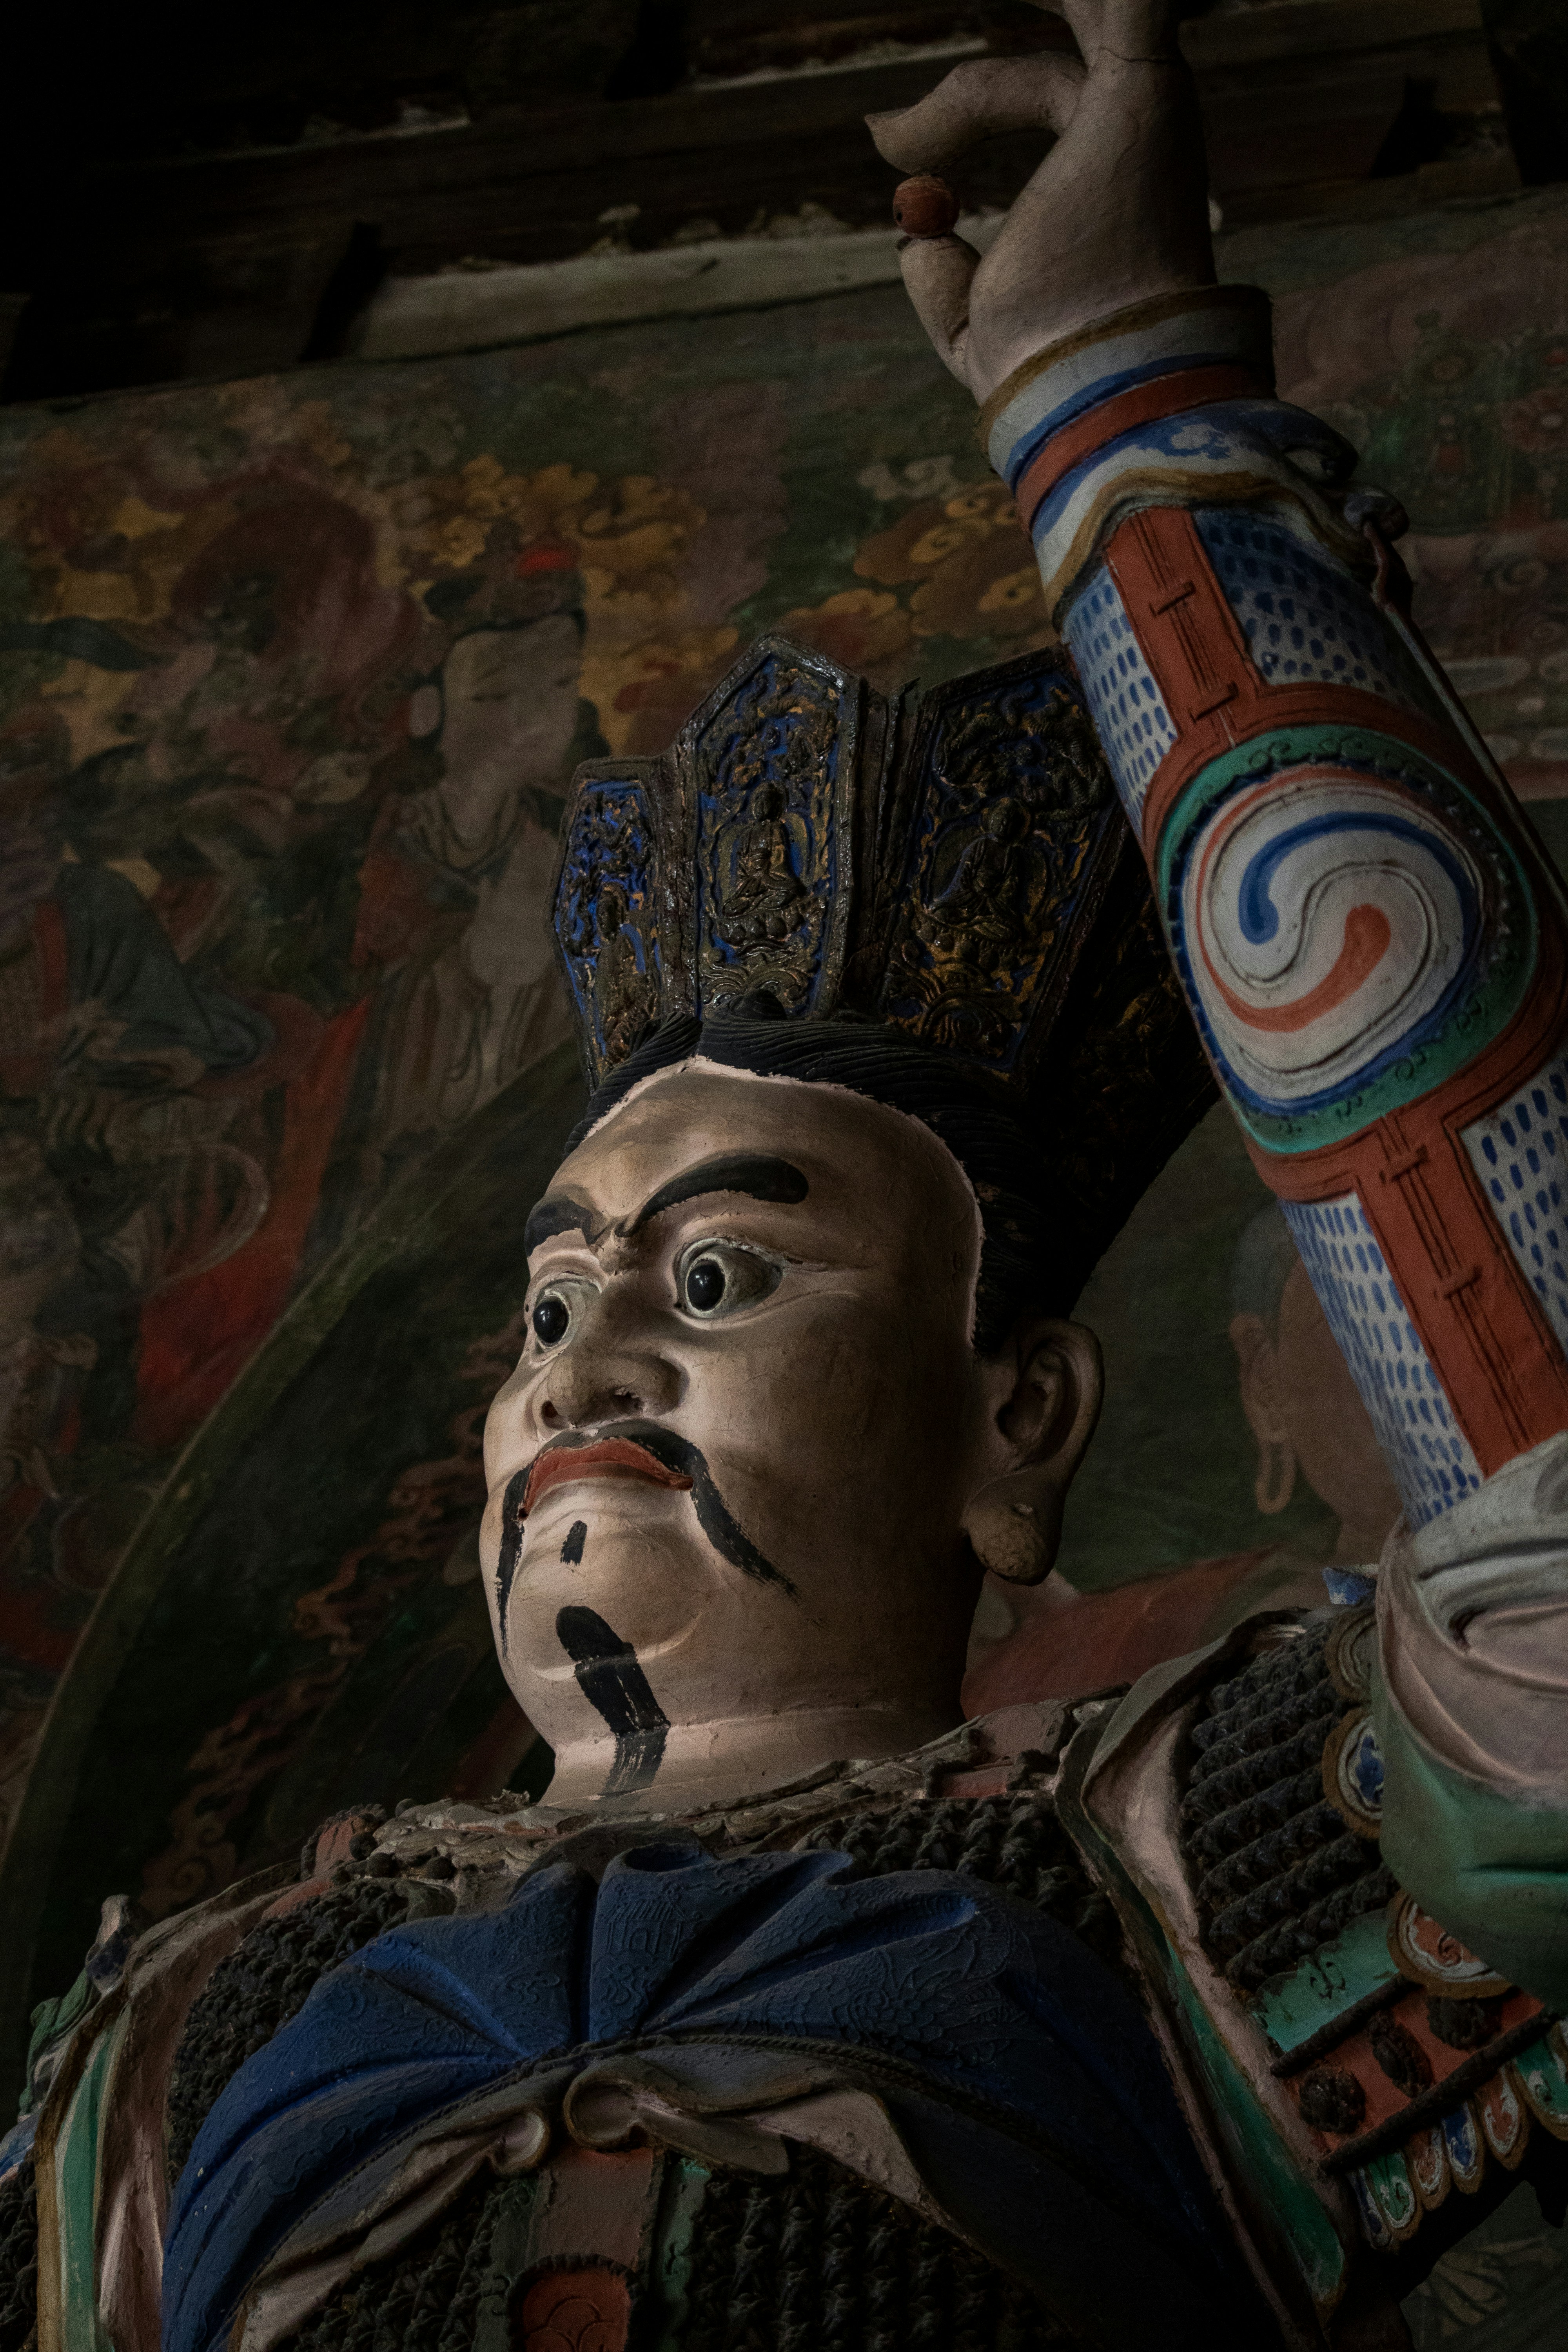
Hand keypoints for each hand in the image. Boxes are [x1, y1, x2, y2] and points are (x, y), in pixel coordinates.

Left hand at [866, 1, 1215, 405]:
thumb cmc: (1043, 369)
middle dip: (1009, 37)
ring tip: (953, 65)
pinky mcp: (1143, 91)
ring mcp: (1146, 106)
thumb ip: (943, 279)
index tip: (876, 136)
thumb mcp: (972, 322)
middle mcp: (1137, 128)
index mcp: (1105, 171)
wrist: (1089, 387)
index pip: (1025, 91)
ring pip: (1092, 4)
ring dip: (1040, 20)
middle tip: (922, 58)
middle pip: (1072, 22)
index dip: (943, 109)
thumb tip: (919, 232)